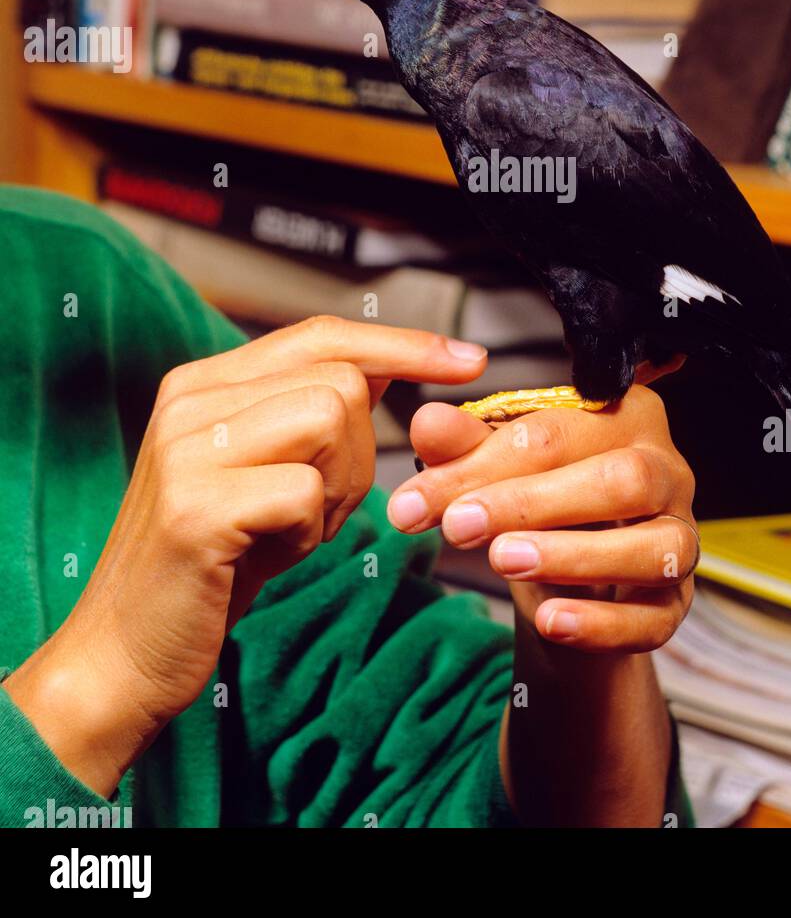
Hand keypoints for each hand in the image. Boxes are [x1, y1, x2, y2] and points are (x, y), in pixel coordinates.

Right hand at [3, 317, 485, 796]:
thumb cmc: (213, 566)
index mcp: (204, 383)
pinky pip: (307, 493)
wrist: (123, 655)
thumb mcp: (264, 473)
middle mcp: (189, 400)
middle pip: (340, 379)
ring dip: (339, 488)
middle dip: (361, 451)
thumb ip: (309, 414)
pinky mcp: (196, 507)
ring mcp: (187, 450)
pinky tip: (268, 556)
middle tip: (322, 510)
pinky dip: (310, 533)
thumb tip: (389, 365)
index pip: (322, 334)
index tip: (468, 361)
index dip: (403, 344)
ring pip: (330, 420)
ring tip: (294, 530)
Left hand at [390, 385, 696, 652]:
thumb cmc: (544, 501)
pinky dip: (601, 624)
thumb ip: (466, 447)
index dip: (482, 465)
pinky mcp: (679, 604)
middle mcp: (669, 471)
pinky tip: (549, 621)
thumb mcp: (499, 469)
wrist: (578, 579)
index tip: (414, 501)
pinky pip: (654, 618)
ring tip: (501, 560)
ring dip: (574, 556)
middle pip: (622, 480)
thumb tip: (427, 422)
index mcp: (627, 416)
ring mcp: (683, 538)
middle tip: (458, 526)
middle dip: (533, 503)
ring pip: (654, 547)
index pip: (558, 433)